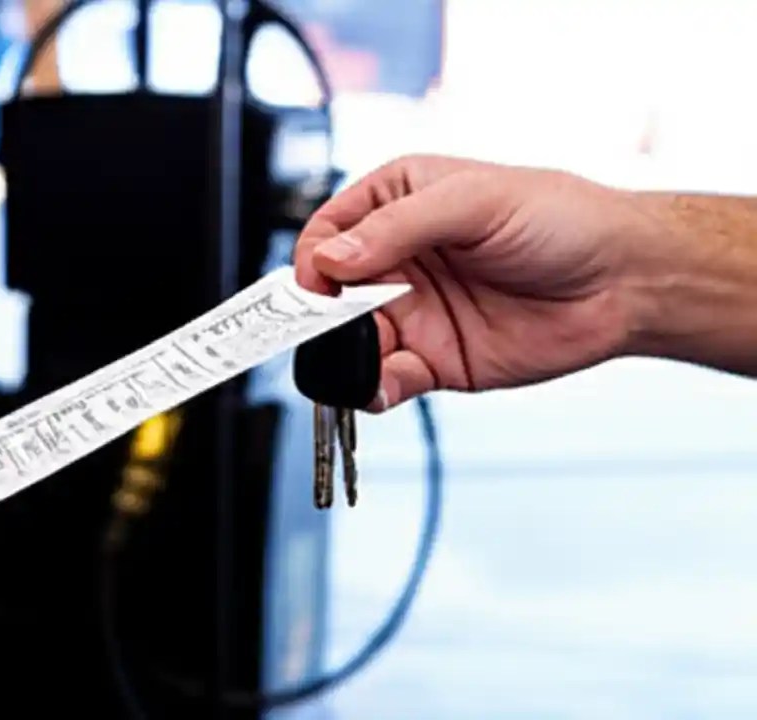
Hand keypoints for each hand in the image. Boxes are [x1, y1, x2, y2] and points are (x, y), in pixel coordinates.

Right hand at [294, 154, 662, 408]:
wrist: (626, 281)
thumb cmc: (563, 219)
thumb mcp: (476, 201)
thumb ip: (398, 227)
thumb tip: (332, 256)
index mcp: (398, 204)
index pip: (327, 231)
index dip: (313, 258)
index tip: (318, 283)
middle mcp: (398, 258)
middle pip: (330, 292)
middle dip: (321, 315)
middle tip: (329, 330)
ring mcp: (413, 312)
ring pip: (352, 341)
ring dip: (345, 357)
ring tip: (360, 362)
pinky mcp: (435, 359)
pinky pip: (387, 378)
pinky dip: (374, 388)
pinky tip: (383, 385)